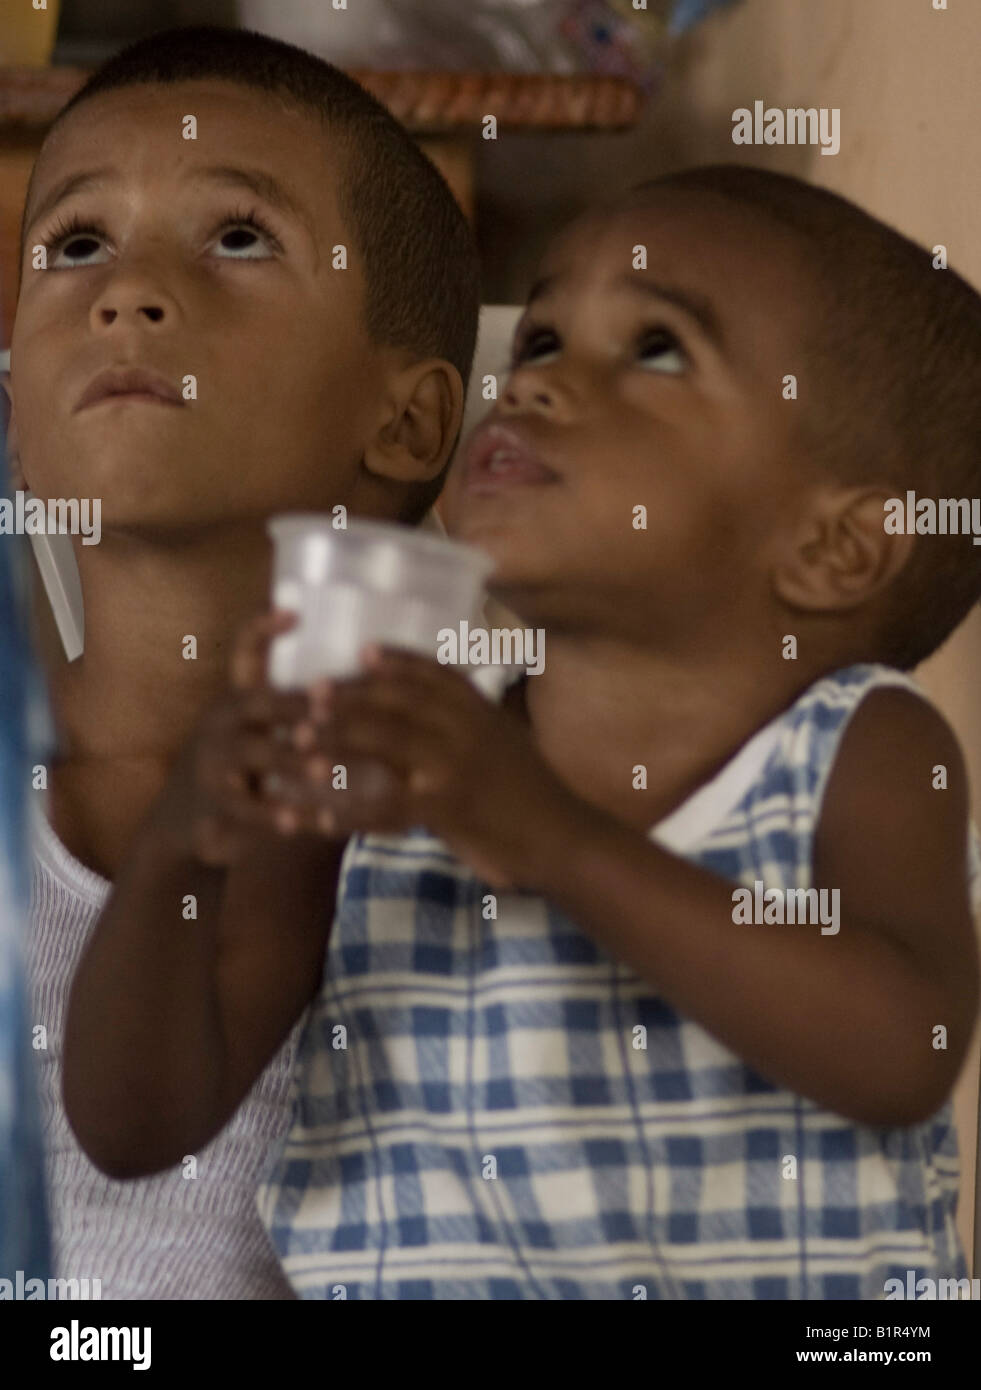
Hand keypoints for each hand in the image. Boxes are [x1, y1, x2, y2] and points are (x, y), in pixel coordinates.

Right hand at [158, 609, 332, 866]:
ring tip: (323, 768)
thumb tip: (362, 678)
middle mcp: (223, 720)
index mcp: (240, 696)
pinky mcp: (215, 802)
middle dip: (295, 703)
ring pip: (253, 754)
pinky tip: (297, 821)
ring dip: (290, 760)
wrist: (189, 820)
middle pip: (257, 702)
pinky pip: (245, 808)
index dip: (262, 629)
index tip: (293, 612)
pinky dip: (272, 815)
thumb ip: (297, 709)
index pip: (246, 652)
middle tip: (329, 704)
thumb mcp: (262, 730)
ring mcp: (215, 760)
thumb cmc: (246, 766)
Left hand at [275, 646, 583, 889]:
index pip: (434, 673)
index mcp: (480, 710)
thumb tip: (432, 715)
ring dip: (338, 739)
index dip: (396, 661)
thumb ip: (471, 725)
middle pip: (397, 699)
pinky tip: (323, 814)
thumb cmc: (532, 793)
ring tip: (299, 742)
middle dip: (350, 694)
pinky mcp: (447, 806)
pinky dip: (352, 809)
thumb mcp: (505, 744)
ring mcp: (456, 764)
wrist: (563, 837)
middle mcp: (466, 727)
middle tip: (310, 692)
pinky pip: (387, 803)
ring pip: (385, 741)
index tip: (362, 650)